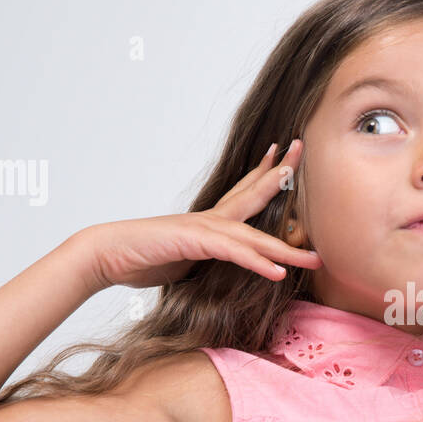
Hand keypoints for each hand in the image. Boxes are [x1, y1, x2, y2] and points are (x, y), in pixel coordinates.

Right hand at [78, 140, 321, 290]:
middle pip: (254, 194)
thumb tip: (217, 267)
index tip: (281, 155)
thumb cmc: (141, 258)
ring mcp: (203, 229)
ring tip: (315, 257)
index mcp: (208, 221)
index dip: (263, 174)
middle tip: (302, 148)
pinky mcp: (194, 244)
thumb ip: (203, 259)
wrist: (107, 255)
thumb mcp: (183, 259)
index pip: (242, 192)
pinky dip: (256, 263)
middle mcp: (210, 220)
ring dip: (286, 249)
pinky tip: (278, 273)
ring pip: (253, 235)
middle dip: (281, 174)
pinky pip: (233, 254)